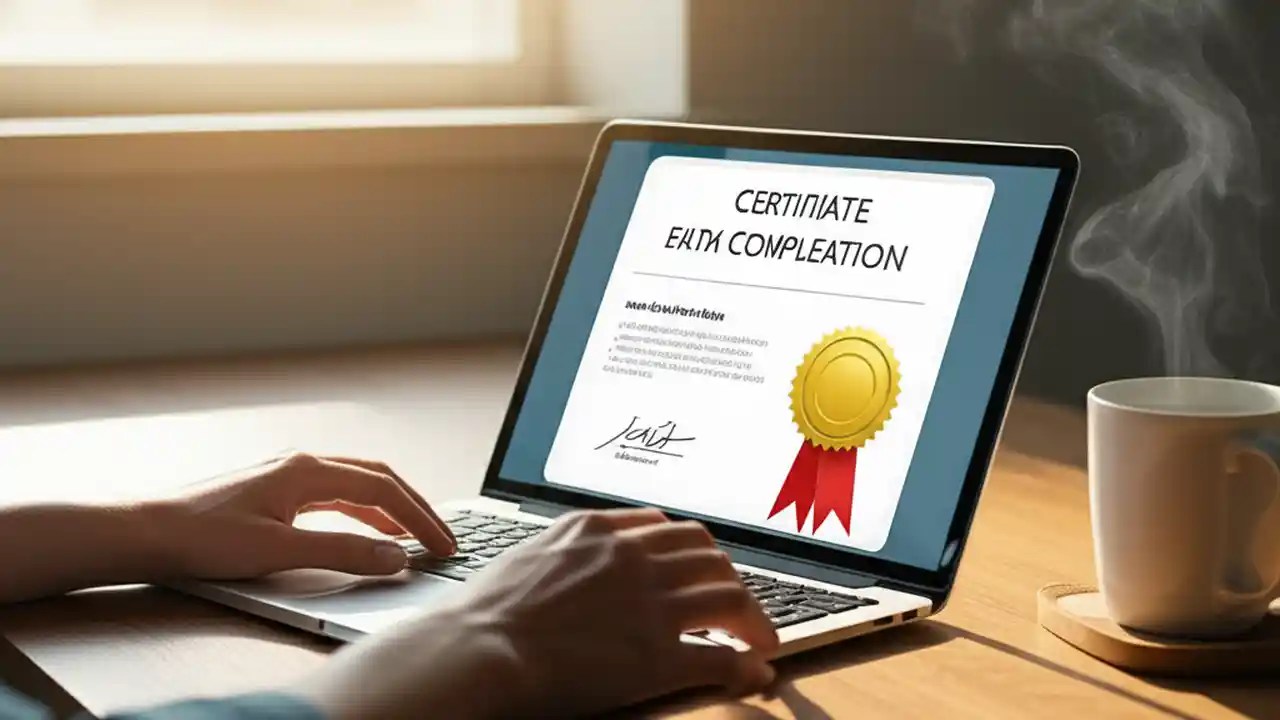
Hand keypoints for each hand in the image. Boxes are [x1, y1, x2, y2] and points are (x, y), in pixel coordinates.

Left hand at [0, 452, 453, 603]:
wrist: (144, 531)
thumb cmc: (202, 537)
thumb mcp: (280, 551)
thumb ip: (343, 553)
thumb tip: (395, 558)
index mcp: (309, 470)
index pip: (385, 490)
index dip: (421, 520)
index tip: (443, 546)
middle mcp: (302, 463)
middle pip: (378, 478)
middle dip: (415, 508)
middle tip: (442, 538)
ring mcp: (287, 475)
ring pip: (357, 484)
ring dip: (391, 508)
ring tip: (414, 536)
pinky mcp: (274, 490)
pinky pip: (335, 494)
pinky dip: (362, 511)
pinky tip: (365, 530)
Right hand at [299, 508, 778, 719]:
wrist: (477, 649)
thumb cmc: (487, 610)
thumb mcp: (531, 552)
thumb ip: (572, 543)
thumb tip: (595, 547)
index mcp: (600, 530)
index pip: (671, 528)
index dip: (695, 550)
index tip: (701, 567)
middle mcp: (634, 559)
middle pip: (708, 555)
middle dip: (730, 578)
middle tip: (738, 602)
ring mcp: (650, 605)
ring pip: (727, 595)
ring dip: (751, 617)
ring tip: (757, 636)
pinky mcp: (657, 655)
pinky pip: (720, 655)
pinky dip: (746, 662)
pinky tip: (754, 670)